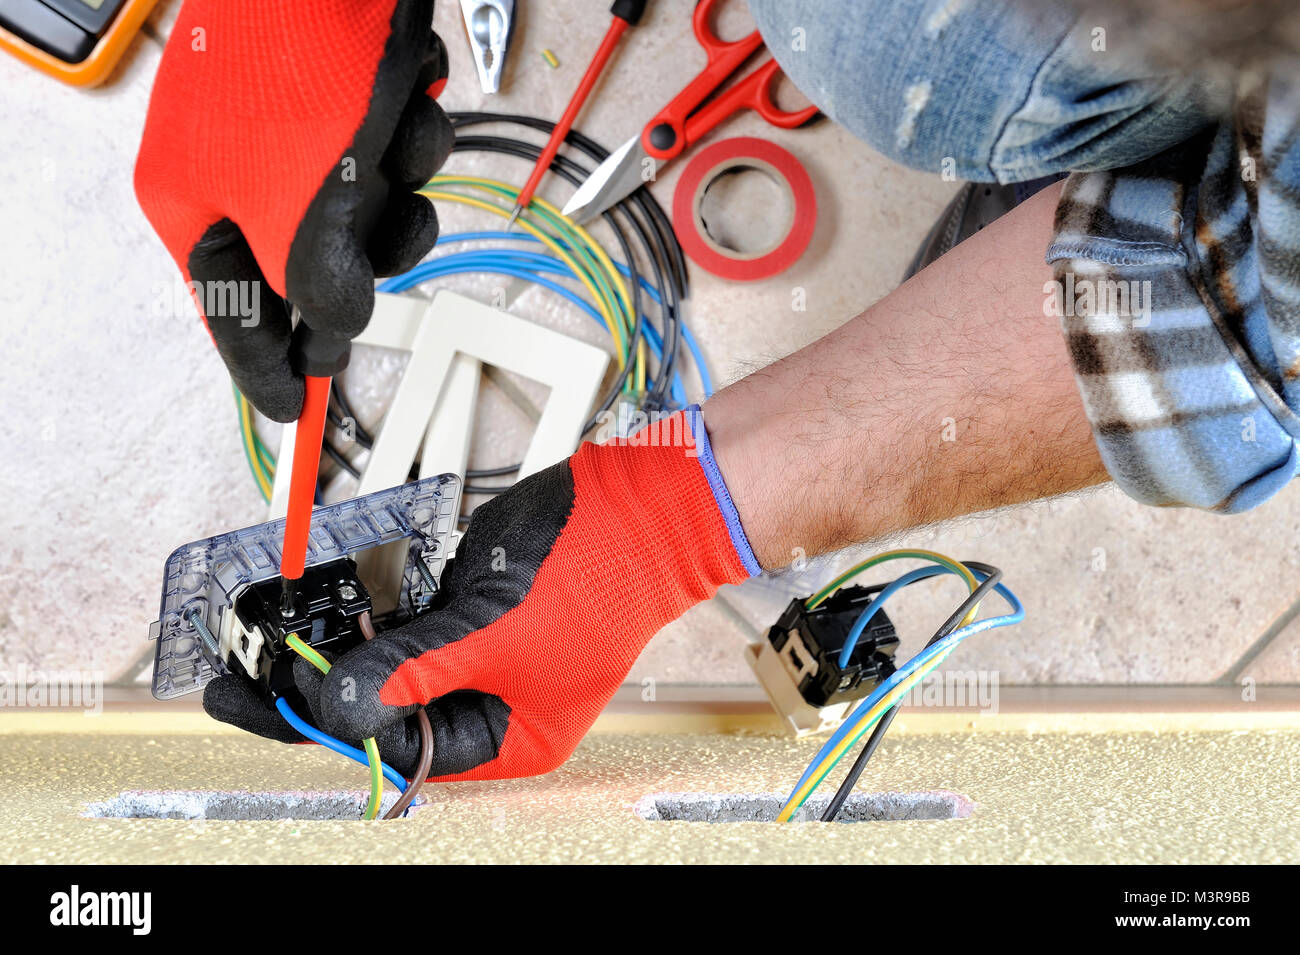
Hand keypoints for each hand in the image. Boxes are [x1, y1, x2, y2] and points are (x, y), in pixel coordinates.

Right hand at [135, 0, 452, 420]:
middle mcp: (242, 174)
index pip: (231, 313)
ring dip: (399, 183)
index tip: (295, 410)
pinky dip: (412, 133)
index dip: (266, 365)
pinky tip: (405, 90)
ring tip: (389, 133)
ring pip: (370, 215)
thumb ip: (316, 287)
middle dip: (361, 250)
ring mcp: (298, 138)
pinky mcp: (353, 106)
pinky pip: (396, 158)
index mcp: (196, 203)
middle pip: (314, 269)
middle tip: (372, 234)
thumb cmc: (293, 60)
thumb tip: (334, 330)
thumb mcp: (300, 205)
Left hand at [204, 409, 758, 779]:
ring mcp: (476, 648)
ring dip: (340, 644)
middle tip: (246, 675)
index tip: (266, 699)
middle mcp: (489, 698)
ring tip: (272, 636)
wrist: (637, 503)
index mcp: (508, 734)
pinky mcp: (467, 602)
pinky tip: (325, 601)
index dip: (331, 725)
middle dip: (323, 687)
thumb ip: (412, 672)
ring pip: (389, 658)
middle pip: (387, 705)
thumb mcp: (496, 639)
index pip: (402, 746)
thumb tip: (336, 707)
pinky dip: (368, 608)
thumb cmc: (599, 580)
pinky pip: (404, 616)